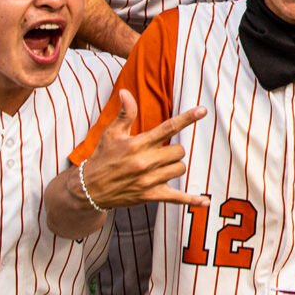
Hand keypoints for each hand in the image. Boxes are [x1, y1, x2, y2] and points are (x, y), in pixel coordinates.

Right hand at [75, 91, 207, 209]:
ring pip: (179, 169)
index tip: (202, 110)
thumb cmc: (102, 157)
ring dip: (175, 166)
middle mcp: (145, 162)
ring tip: (161, 166)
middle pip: (179, 151)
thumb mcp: (111, 133)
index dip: (187, 118)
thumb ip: (125, 113)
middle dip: (175, 150)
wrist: (89, 188)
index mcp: (138, 144)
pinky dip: (192, 200)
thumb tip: (126, 92)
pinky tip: (205, 202)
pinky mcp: (151, 196)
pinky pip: (177, 198)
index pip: (168, 127)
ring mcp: (149, 181)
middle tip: (162, 152)